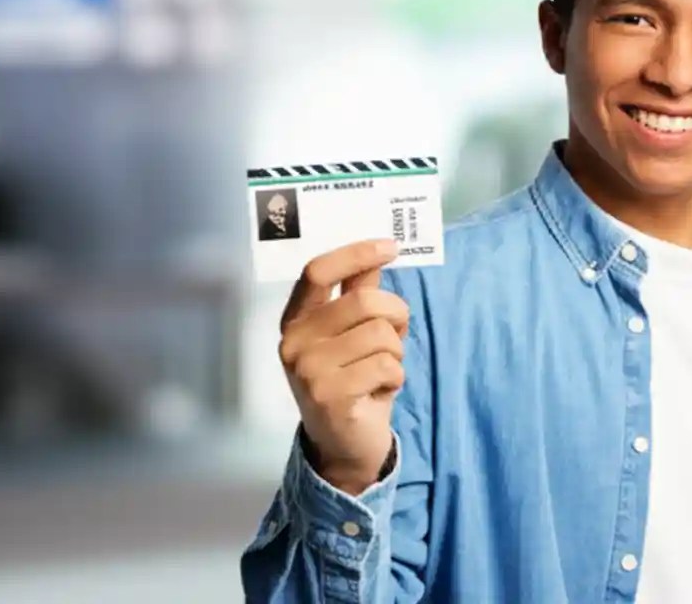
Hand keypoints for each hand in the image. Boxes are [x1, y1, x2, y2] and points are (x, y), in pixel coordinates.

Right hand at [278, 239, 407, 494]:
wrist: (345, 445)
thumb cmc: (353, 381)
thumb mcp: (352, 335)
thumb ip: (359, 293)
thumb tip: (379, 251)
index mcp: (296, 320)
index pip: (318, 272)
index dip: (356, 254)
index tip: (390, 246)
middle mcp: (294, 342)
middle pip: (364, 301)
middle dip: (396, 315)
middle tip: (397, 335)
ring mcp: (308, 370)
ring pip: (381, 335)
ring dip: (396, 354)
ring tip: (381, 372)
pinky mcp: (330, 396)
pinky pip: (387, 366)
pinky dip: (396, 378)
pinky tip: (379, 392)